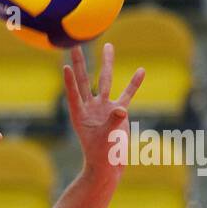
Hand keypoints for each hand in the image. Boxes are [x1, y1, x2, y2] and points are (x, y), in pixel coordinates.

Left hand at [62, 42, 145, 177]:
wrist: (108, 164)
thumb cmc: (102, 154)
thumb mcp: (105, 139)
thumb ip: (112, 123)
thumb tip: (121, 109)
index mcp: (80, 115)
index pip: (73, 93)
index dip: (70, 81)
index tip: (65, 66)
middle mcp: (90, 107)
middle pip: (84, 79)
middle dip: (80, 62)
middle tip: (74, 44)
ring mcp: (104, 107)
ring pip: (106, 81)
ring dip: (107, 64)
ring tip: (108, 46)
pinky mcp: (118, 111)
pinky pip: (127, 94)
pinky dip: (135, 83)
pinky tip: (141, 70)